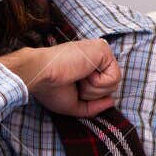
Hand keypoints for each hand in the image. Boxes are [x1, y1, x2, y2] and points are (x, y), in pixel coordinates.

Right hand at [0, 39, 121, 117]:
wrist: (41, 74)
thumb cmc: (51, 88)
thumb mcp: (74, 104)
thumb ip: (93, 106)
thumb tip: (111, 102)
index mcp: (87, 66)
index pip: (102, 88)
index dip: (89, 96)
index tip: (72, 87)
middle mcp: (95, 57)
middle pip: (109, 88)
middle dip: (91, 94)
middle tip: (74, 82)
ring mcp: (99, 52)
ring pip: (113, 84)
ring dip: (93, 89)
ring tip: (77, 77)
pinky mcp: (103, 49)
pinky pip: (115, 77)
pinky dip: (97, 83)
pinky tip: (84, 73)